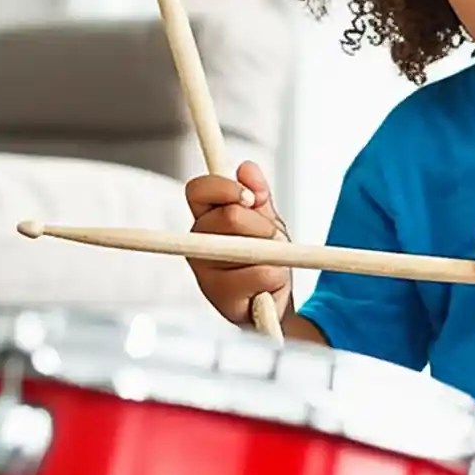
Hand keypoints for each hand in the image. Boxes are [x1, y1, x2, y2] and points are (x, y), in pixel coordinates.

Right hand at [185, 161, 292, 324]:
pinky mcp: (223, 300)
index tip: (250, 198)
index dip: (225, 188)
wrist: (273, 307)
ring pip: (251, 248)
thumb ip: (257, 194)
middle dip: (263, 225)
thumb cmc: (264, 262)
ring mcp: (206, 275)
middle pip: (229, 216)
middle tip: (273, 240)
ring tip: (273, 266)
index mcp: (205, 221)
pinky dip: (276, 278)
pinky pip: (262, 276)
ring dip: (275, 255)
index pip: (198, 191)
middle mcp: (198, 246)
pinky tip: (270, 287)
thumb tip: (247, 168)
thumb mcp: (265, 222)